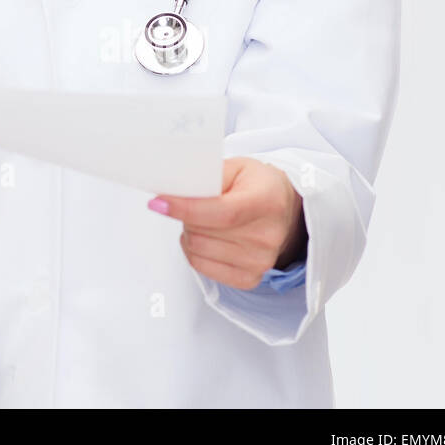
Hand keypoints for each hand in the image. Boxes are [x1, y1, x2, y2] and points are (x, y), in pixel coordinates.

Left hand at [149, 156, 306, 290]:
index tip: (160, 202)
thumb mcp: (236, 166)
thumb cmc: (256, 185)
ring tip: (202, 218)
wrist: (284, 209)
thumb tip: (173, 189)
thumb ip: (206, 175)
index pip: (222, 212)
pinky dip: (194, 251)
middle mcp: (267, 235)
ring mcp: (261, 261)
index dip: (187, 208)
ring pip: (198, 250)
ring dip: (189, 232)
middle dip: (185, 215)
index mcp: (266, 201)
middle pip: (204, 232)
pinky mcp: (251, 278)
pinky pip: (203, 268)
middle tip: (193, 202)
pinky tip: (205, 237)